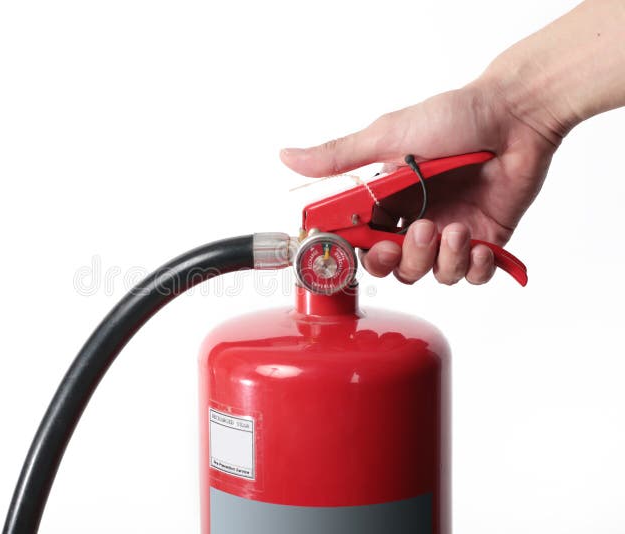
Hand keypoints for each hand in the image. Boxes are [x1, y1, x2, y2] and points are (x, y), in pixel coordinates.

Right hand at [280, 80, 558, 284]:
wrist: (515, 116)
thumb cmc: (454, 117)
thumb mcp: (387, 136)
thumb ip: (338, 157)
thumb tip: (288, 157)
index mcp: (387, 197)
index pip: (360, 239)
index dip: (357, 252)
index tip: (359, 250)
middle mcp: (415, 217)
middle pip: (394, 266)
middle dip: (403, 259)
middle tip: (418, 232)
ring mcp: (449, 231)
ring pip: (432, 274)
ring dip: (441, 259)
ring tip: (455, 230)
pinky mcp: (486, 239)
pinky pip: (472, 274)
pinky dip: (475, 267)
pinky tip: (478, 244)